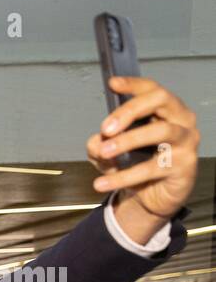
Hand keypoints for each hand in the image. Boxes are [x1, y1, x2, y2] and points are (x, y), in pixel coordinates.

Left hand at [86, 76, 199, 240]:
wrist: (153, 197)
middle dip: (130, 110)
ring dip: (128, 140)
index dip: (133, 84)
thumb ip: (99, 144)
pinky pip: (151, 168)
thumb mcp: (110, 154)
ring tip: (104, 151)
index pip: (152, 89)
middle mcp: (181, 120)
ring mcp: (186, 141)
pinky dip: (123, 176)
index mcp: (165, 110)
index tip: (112, 84)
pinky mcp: (184, 165)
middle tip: (106, 128)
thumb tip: (95, 142)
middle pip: (160, 100)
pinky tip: (102, 183)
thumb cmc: (137, 165)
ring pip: (161, 131)